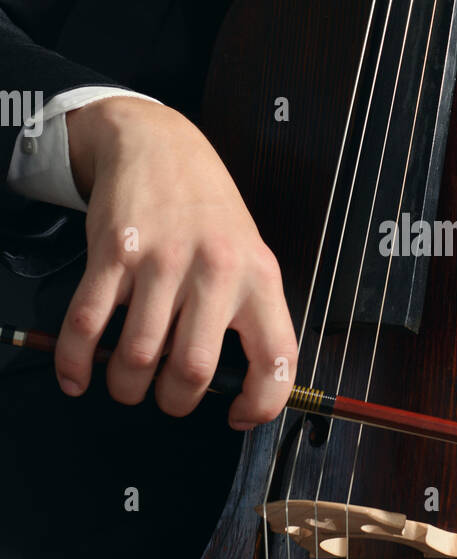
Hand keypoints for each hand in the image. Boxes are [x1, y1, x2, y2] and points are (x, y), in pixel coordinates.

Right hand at [59, 97, 296, 428]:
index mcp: (259, 277)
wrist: (159, 144)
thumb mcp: (249, 254)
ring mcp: (161, 262)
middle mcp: (214, 271)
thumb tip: (236, 385)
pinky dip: (77, 362)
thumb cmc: (208, 209)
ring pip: (139, 357)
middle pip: (193, 370)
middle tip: (168, 397)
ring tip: (127, 382)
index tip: (240, 415)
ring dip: (126, 386)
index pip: (277, 359)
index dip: (261, 404)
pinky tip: (78, 375)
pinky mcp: (114, 254)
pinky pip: (88, 325)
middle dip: (174, 401)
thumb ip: (247, 313)